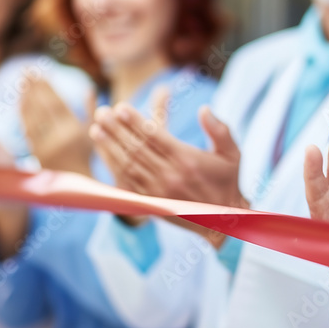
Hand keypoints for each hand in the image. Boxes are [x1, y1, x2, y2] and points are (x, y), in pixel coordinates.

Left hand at [19, 74, 92, 175]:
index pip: (58, 103)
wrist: (75, 180)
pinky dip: (23, 113)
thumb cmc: (85, 152)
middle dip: (34, 86)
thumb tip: (89, 87)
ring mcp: (46, 145)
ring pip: (33, 116)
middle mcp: (60, 137)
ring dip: (25, 97)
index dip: (48, 87)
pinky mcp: (36, 152)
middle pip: (43, 106)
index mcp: (75, 130)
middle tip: (26, 69)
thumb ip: (91, 109)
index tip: (41, 72)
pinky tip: (20, 100)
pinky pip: (27, 128)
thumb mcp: (93, 131)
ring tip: (21, 81)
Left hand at [89, 96, 246, 209]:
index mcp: (187, 159)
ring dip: (110, 146)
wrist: (224, 219)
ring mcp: (158, 190)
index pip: (154, 136)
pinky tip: (104, 155)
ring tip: (96, 129)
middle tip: (102, 113)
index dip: (135, 121)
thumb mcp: (232, 153)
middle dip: (116, 129)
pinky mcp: (152, 202)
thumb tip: (204, 109)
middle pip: (136, 148)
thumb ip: (219, 130)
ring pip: (128, 164)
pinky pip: (128, 183)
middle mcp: (170, 175)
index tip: (120, 107)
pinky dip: (114, 167)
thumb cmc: (227, 181)